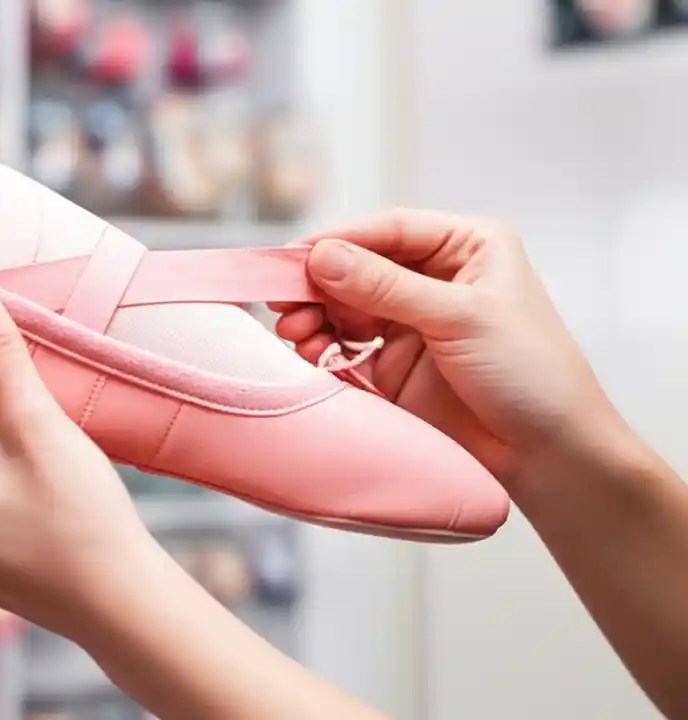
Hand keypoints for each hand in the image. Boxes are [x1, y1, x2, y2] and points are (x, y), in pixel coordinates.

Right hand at [272, 208, 619, 484]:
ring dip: (315, 317)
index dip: (339, 241)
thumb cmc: (532, 374)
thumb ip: (386, 287)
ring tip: (295, 333)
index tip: (294, 258)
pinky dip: (322, 348)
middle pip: (358, 267)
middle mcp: (434, 279)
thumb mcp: (459, 317)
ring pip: (345, 306)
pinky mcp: (394, 367)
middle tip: (282, 300)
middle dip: (318, 283)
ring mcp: (411, 323)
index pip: (389, 230)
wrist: (548, 455)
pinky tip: (309, 353)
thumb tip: (323, 257)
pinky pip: (344, 347)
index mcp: (466, 248)